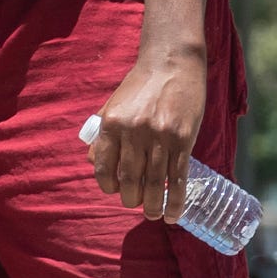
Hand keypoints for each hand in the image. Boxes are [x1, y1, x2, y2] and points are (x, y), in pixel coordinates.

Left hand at [89, 45, 205, 221]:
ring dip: (152, 206)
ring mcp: (160, 137)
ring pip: (153, 183)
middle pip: (129, 179)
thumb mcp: (113, 105)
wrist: (172, 63)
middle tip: (134, 203)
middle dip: (130, 199)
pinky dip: (174, 200)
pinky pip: (178, 178)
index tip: (115, 191)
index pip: (104, 167)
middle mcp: (134, 132)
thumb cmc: (141, 85)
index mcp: (112, 123)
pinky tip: (172, 214)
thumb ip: (102, 134)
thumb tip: (94, 163)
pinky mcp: (182, 140)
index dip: (108, 186)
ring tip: (152, 214)